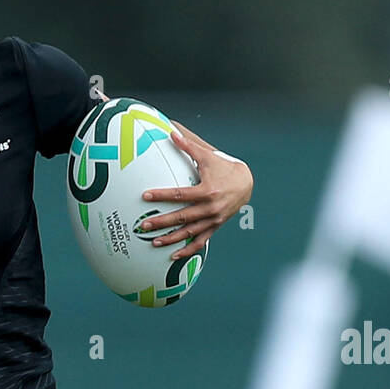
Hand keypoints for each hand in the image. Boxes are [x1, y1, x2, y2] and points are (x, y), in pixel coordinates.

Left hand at [135, 122, 252, 258]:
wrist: (246, 183)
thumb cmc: (224, 167)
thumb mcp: (208, 156)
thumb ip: (189, 146)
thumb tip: (171, 133)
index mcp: (207, 191)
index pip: (180, 194)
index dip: (162, 195)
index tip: (145, 196)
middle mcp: (210, 208)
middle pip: (181, 217)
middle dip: (162, 222)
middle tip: (144, 226)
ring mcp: (212, 220)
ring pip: (189, 233)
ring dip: (171, 239)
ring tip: (154, 243)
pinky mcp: (214, 227)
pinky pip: (200, 242)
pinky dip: (188, 250)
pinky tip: (173, 256)